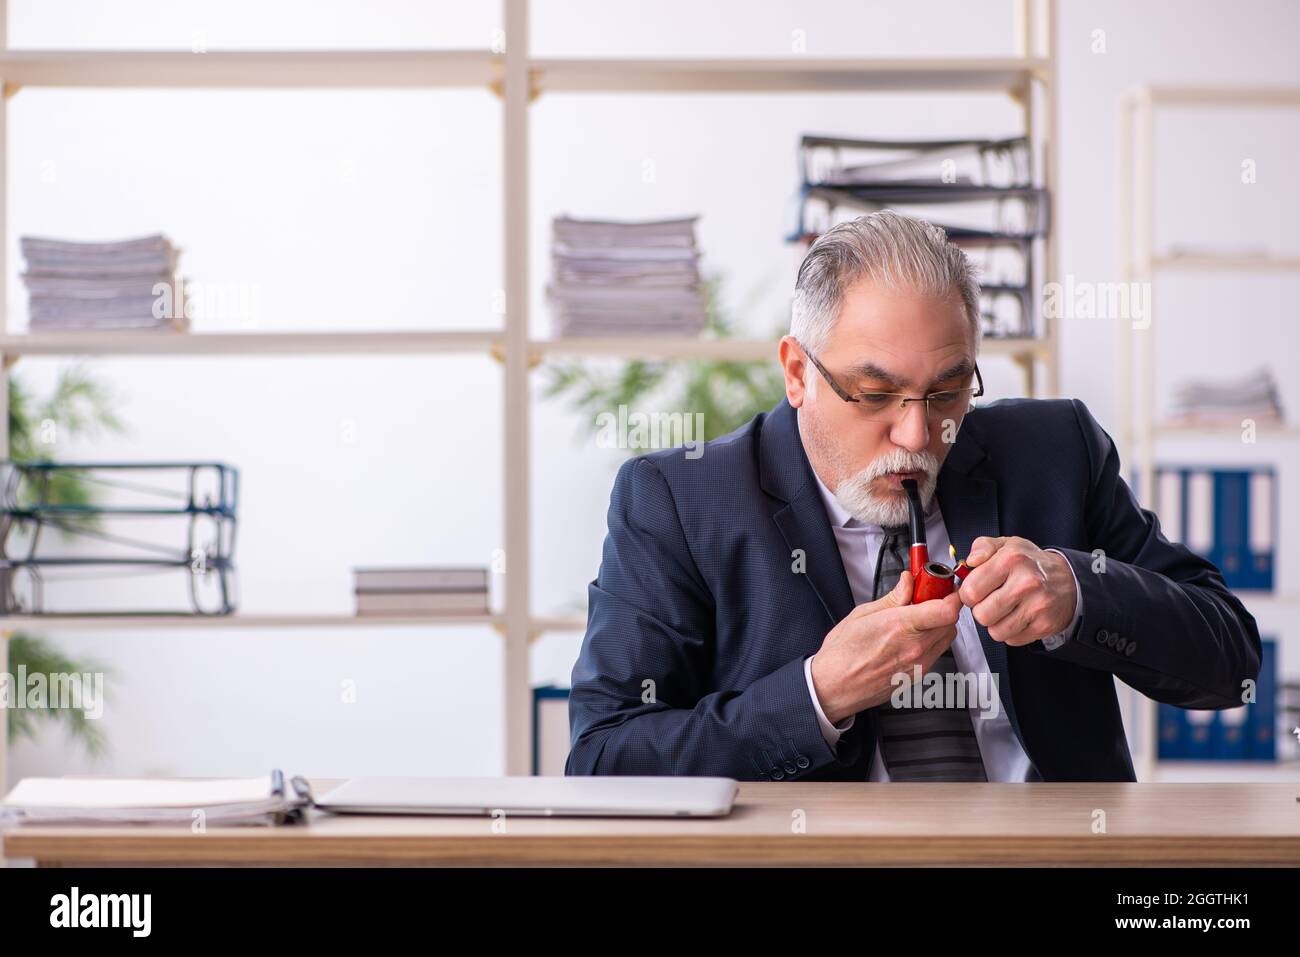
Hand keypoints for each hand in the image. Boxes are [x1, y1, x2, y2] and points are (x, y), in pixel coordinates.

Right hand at [810, 571, 963, 723]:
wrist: (834, 687)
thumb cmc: (842, 654)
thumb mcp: (862, 615)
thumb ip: (892, 597)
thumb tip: (907, 582)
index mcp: (900, 627)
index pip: (947, 610)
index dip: (951, 595)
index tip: (944, 587)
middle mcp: (914, 648)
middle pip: (951, 622)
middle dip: (943, 606)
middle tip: (926, 599)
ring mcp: (919, 665)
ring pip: (947, 638)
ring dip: (939, 624)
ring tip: (917, 619)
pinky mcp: (918, 676)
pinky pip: (936, 653)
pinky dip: (930, 641)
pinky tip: (910, 637)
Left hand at [958, 536, 1074, 645]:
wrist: (1069, 580)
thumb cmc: (1032, 564)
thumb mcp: (1007, 545)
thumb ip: (983, 547)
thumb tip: (970, 561)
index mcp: (1011, 559)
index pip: (971, 590)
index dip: (968, 593)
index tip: (975, 591)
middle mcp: (1026, 583)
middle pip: (981, 615)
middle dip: (981, 610)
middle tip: (991, 600)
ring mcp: (1037, 606)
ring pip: (995, 631)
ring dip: (995, 623)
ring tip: (1005, 609)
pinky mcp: (1044, 625)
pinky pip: (1011, 640)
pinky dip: (1010, 632)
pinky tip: (1018, 617)